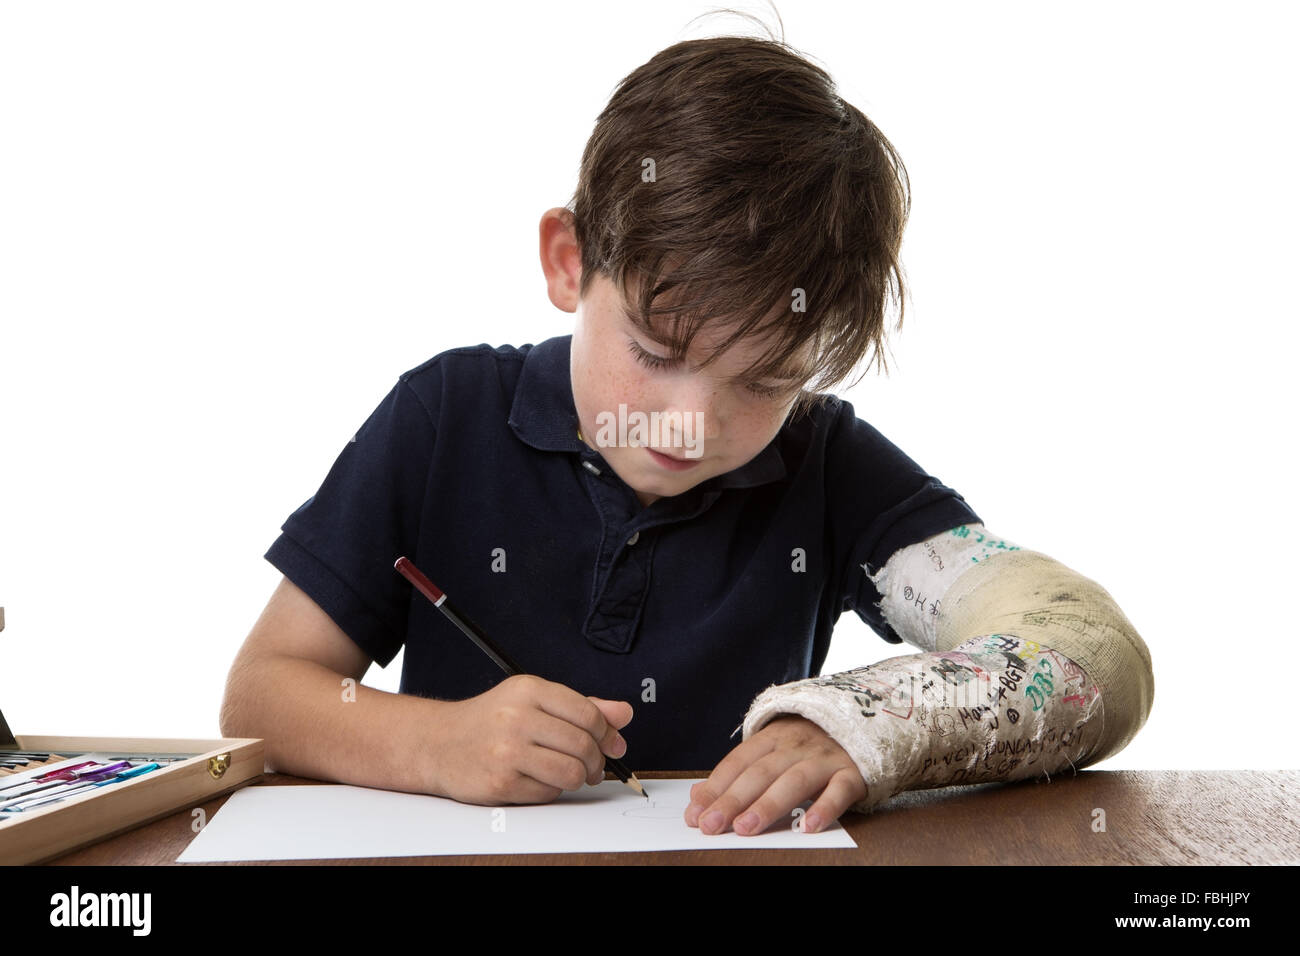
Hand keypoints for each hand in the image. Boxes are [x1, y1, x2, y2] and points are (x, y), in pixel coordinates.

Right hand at [427, 674, 631, 805]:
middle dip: (596, 761)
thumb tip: (624, 714)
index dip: (606, 733)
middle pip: (583, 745)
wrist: (439, 744)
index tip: (610, 743)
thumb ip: (582, 706)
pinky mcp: (501, 782)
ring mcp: (508, 751)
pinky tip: (540, 779)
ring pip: (571, 772)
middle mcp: (517, 717)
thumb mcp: (533, 701)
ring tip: (571, 774)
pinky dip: (553, 790)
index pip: (588, 713)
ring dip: (579, 778)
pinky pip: (549, 792)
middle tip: (592, 765)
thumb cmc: (491, 721)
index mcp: (529, 690)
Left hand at [684, 714, 866, 834]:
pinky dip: (825, 808)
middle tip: (711, 825)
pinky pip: (839, 790)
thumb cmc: (808, 744)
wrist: (862, 720)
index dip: (715, 789)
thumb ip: (737, 773)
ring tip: (746, 828)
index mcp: (772, 738)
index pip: (737, 763)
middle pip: (759, 773)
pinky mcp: (852, 773)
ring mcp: (824, 759)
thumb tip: (697, 797)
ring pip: (793, 781)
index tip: (694, 815)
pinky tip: (809, 826)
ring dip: (768, 805)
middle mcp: (795, 746)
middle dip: (733, 800)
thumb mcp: (772, 750)